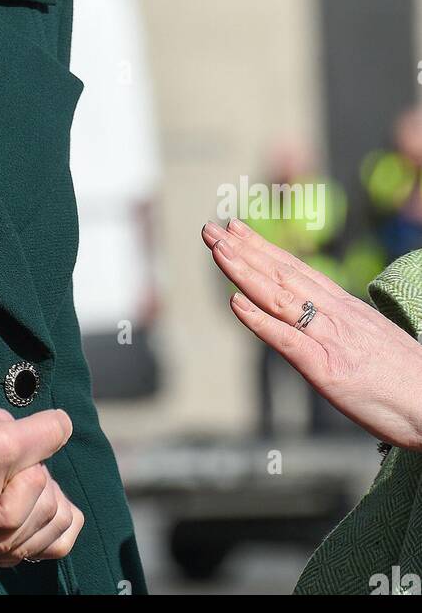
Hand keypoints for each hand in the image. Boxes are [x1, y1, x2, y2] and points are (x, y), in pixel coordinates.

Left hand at [202, 216, 421, 449]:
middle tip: (211, 228)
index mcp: (347, 309)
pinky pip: (286, 339)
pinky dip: (257, 319)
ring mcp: (330, 339)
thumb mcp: (375, 341)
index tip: (238, 230)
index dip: (265, 249)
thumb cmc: (412, 383)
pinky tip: (234, 302)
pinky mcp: (326, 369)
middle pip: (281, 275)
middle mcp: (335, 316)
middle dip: (243, 250)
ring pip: (278, 297)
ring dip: (242, 270)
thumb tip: (321, 325)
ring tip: (216, 248)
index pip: (297, 271)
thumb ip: (345, 328)